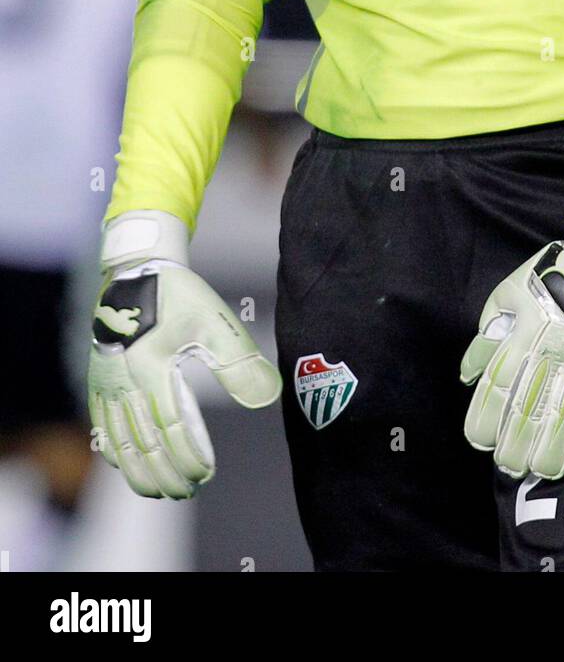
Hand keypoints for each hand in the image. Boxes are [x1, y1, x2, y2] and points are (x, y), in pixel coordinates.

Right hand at [88, 213, 280, 498]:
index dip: (188, 458)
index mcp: (152, 369)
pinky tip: (128, 465)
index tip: (206, 474)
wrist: (137, 269)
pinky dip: (115, 453)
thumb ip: (240, 362)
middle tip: (188, 491)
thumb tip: (268, 397)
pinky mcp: (98, 380)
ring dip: (139, 473)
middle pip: (143, 446)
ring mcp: (106, 384)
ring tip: (162, 491)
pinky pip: (101, 427)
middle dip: (166, 475)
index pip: (171, 430)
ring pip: (118, 443)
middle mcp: (124, 383)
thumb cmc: (180, 295)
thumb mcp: (215, 322)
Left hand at [460, 231, 563, 480]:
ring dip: (554, 449)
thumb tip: (469, 375)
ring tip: (543, 470)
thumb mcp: (507, 292)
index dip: (485, 418)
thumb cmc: (547, 275)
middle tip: (510, 468)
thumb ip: (488, 333)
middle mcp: (551, 352)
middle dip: (517, 445)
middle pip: (530, 409)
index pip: (498, 384)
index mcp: (522, 333)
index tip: (479, 441)